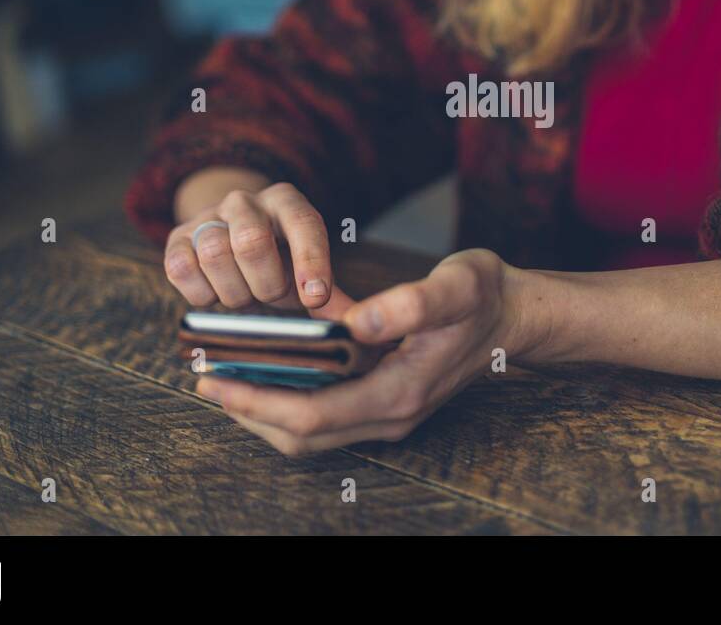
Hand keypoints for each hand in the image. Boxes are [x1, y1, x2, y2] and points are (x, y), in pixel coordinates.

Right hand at [165, 180, 352, 313]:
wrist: (231, 240)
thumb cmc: (278, 262)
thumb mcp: (306, 272)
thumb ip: (330, 296)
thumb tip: (354, 324)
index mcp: (287, 202)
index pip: (303, 224)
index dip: (310, 261)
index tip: (314, 299)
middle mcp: (246, 201)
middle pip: (252, 241)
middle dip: (265, 283)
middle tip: (271, 297)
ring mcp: (208, 216)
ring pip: (214, 253)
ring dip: (233, 290)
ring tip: (244, 295)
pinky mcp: (175, 238)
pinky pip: (180, 267)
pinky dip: (200, 292)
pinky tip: (215, 292)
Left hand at [196, 248, 539, 454]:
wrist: (516, 314)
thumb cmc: (484, 296)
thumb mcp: (455, 286)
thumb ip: (409, 303)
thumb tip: (354, 321)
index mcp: (399, 392)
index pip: (313, 414)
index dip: (258, 402)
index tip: (215, 380)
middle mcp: (390, 413)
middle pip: (302, 435)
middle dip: (249, 412)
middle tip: (204, 379)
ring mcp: (389, 412)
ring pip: (311, 432)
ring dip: (264, 411)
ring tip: (226, 377)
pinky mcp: (386, 400)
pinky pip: (325, 415)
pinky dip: (289, 400)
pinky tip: (270, 369)